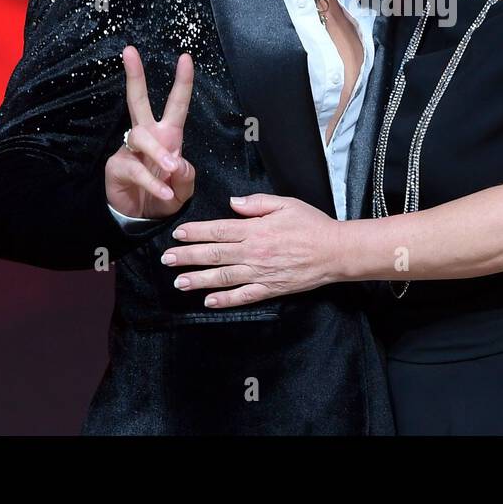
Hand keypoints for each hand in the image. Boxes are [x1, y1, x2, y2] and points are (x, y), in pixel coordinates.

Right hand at [105, 46, 195, 220]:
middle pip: (138, 100)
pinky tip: (163, 194)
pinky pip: (135, 169)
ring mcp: (129, 150)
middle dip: (135, 76)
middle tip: (130, 51)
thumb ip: (186, 176)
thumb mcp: (184, 188)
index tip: (186, 58)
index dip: (182, 82)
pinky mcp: (117, 166)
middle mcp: (148, 136)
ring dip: (158, 153)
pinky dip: (152, 183)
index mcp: (168, 135)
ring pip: (142, 137)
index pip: (176, 104)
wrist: (141, 219)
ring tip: (170, 170)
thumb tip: (177, 163)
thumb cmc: (164, 196)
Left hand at [161, 194, 339, 306]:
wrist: (335, 252)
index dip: (195, 233)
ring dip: (198, 280)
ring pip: (223, 277)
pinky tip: (208, 301)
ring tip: (179, 282)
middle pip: (214, 254)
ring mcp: (260, 273)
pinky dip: (225, 300)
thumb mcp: (286, 204)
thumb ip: (257, 203)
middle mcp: (253, 252)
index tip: (178, 234)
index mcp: (256, 230)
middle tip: (168, 259)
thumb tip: (233, 202)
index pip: (218, 230)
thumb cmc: (312, 225)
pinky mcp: (270, 288)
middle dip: (188, 256)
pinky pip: (243, 296)